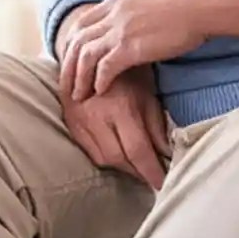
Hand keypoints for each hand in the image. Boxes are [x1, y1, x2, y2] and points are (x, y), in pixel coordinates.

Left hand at [61, 0, 207, 99]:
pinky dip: (98, 81)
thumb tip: (129, 30)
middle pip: (77, 41)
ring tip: (79, 96)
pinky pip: (104, 68)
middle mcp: (114, 13)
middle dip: (68, 66)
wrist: (205, 6)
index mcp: (117, 1)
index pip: (82, 24)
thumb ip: (133, 15)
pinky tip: (100, 92)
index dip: (72, 46)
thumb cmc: (188, 7)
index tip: (71, 64)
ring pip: (85, 56)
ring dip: (79, 78)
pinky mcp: (131, 46)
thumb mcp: (151, 3)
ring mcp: (121, 28)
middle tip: (67, 86)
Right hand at [61, 65, 169, 190]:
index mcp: (119, 108)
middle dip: (139, 173)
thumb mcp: (147, 93)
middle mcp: (96, 118)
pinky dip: (107, 159)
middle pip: (119, 159)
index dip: (152, 171)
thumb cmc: (126, 71)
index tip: (164, 184)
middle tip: (155, 179)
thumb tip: (167, 154)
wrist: (91, 53)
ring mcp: (80, 123)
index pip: (138, 150)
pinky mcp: (71, 125)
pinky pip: (90, 152)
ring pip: (103, 158)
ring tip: (139, 169)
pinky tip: (120, 159)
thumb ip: (156, 124)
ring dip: (124, 168)